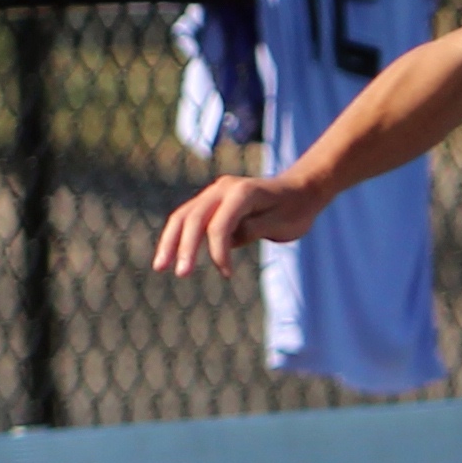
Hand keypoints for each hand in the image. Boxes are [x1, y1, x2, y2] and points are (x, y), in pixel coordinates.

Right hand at [152, 175, 325, 277]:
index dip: (218, 251)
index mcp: (243, 192)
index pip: (219, 224)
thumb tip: (225, 241)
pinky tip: (172, 256)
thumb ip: (252, 229)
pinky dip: (180, 236)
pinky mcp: (213, 201)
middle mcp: (224, 188)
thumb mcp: (281, 224)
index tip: (227, 274)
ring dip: (171, 241)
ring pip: (184, 216)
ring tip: (160, 266)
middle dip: (183, 247)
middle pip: (193, 217)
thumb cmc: (296, 211)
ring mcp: (216, 192)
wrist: (301, 191)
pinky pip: (190, 218)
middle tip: (179, 274)